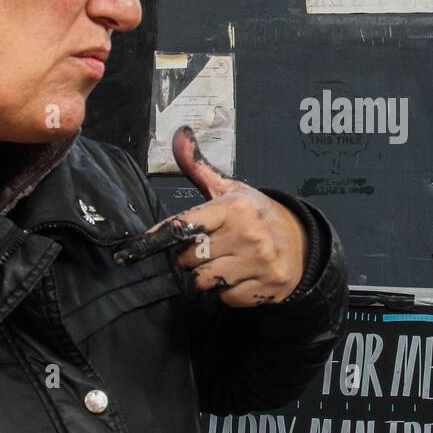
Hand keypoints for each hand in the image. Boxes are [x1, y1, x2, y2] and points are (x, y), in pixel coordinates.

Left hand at [144, 126, 306, 306]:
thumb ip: (199, 167)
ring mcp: (259, 262)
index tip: (129, 253)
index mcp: (234, 208)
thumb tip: (179, 134)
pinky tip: (241, 276)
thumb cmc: (256, 215)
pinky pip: (226, 298)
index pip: (184, 226)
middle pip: (189, 259)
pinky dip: (228, 292)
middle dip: (191, 257)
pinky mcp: (267, 286)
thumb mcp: (231, 189)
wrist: (303, 242)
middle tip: (209, 248)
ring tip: (224, 262)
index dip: (155, 240)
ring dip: (207, 276)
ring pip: (205, 281)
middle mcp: (247, 234)